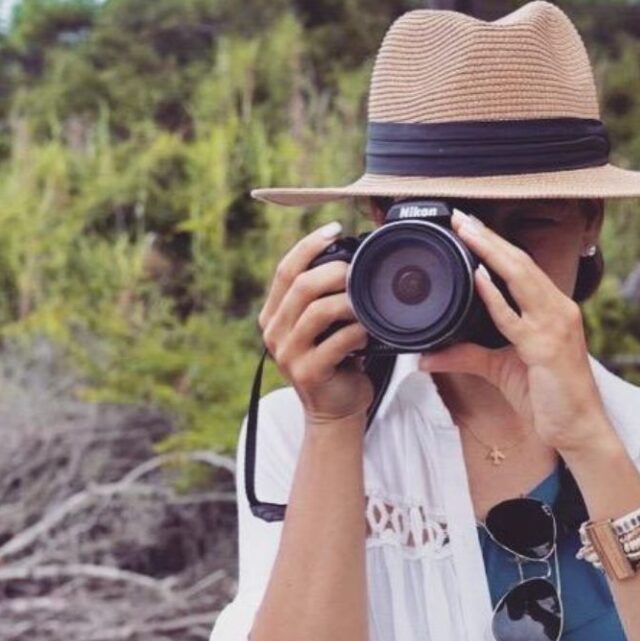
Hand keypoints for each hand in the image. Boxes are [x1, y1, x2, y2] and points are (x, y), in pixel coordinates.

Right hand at [258, 221, 374, 426]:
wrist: (335, 410)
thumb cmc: (335, 362)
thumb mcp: (321, 326)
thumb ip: (321, 297)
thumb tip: (347, 256)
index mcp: (273, 316)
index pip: (285, 270)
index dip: (309, 245)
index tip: (334, 230)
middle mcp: (273, 333)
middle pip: (301, 286)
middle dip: (334, 272)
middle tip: (357, 272)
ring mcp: (288, 355)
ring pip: (318, 311)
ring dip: (348, 303)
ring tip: (363, 307)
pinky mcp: (308, 373)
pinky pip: (336, 342)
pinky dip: (357, 332)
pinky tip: (366, 335)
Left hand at [420, 207, 614, 453]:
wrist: (577, 429)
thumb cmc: (548, 398)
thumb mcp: (500, 369)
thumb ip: (466, 356)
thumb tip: (428, 356)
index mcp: (552, 310)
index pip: (522, 267)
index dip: (496, 245)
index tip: (470, 226)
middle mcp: (558, 310)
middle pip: (521, 263)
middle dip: (491, 238)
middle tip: (463, 217)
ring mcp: (555, 327)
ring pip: (521, 278)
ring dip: (491, 252)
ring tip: (467, 231)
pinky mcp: (547, 349)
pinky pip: (515, 318)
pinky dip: (495, 296)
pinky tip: (478, 277)